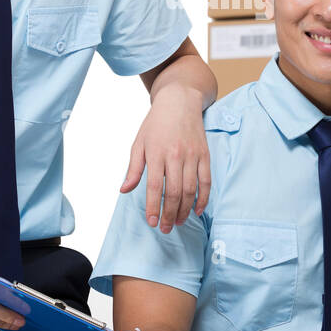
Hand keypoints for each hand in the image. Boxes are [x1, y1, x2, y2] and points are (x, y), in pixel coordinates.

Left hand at [121, 85, 210, 233]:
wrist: (180, 101)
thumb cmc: (156, 123)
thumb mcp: (139, 143)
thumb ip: (133, 169)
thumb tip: (124, 190)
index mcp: (156, 153)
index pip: (154, 186)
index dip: (153, 207)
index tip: (152, 222)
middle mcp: (175, 155)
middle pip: (174, 192)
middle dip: (170, 214)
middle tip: (166, 228)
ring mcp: (192, 155)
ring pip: (190, 190)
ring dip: (185, 210)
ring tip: (179, 222)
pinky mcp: (204, 155)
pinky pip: (206, 181)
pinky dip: (203, 198)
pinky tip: (197, 210)